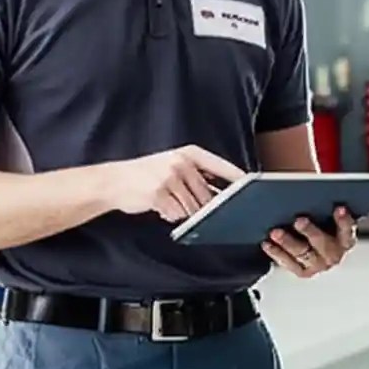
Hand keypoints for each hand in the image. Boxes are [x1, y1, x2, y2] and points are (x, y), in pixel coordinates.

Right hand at [107, 145, 246, 222]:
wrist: (114, 181)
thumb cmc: (146, 175)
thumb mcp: (172, 166)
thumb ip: (196, 176)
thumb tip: (224, 196)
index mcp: (189, 153)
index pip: (221, 167)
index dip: (237, 179)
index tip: (254, 189)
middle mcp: (182, 163)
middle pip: (208, 195)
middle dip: (204, 208)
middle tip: (188, 207)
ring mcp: (170, 178)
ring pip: (193, 208)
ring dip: (183, 211)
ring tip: (167, 201)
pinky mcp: (159, 194)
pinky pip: (176, 214)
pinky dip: (170, 215)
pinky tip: (158, 206)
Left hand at [261, 206, 357, 277]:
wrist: (312, 241)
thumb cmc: (320, 220)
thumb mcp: (324, 211)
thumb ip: (321, 203)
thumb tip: (307, 186)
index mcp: (345, 238)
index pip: (347, 229)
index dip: (344, 220)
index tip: (339, 208)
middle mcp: (334, 254)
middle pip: (322, 243)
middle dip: (310, 231)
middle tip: (299, 220)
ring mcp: (318, 264)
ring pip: (303, 254)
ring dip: (288, 242)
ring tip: (276, 232)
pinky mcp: (303, 271)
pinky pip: (289, 263)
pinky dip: (277, 253)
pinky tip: (267, 243)